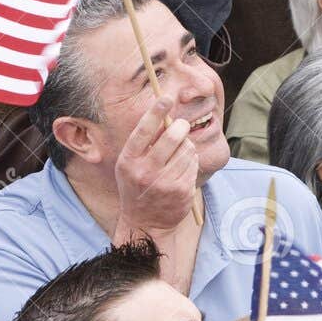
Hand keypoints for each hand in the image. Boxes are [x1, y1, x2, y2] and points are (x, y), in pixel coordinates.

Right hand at [114, 96, 200, 236]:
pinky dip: (191, 162)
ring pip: (187, 150)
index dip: (156, 112)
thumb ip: (142, 145)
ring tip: (179, 153)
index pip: (143, 130)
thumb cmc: (138, 187)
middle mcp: (145, 171)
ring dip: (187, 146)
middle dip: (180, 127)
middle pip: (171, 137)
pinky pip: (193, 165)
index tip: (166, 98)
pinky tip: (183, 168)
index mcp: (128, 160)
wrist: (145, 222)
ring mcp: (164, 182)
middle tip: (182, 125)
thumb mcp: (130, 165)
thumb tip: (164, 118)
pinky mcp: (181, 190)